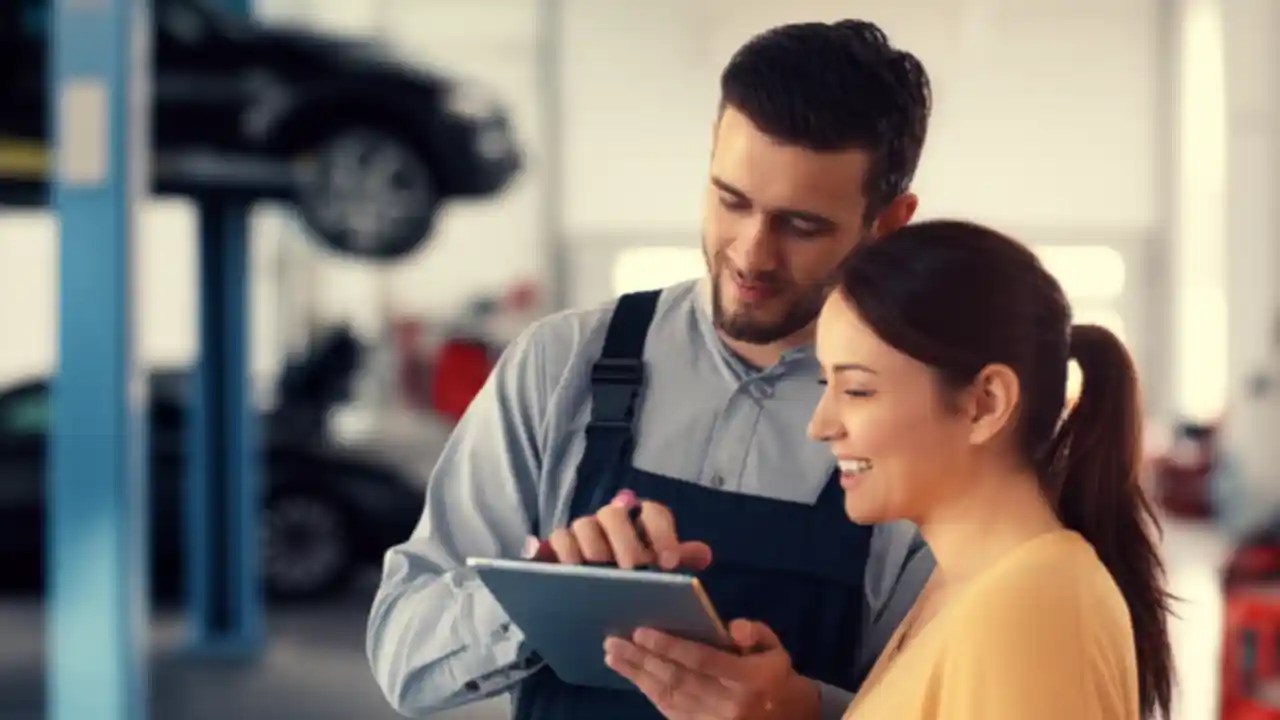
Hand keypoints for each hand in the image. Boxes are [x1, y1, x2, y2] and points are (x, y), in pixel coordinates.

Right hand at [529, 489, 712, 570]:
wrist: (598, 592)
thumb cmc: (634, 577)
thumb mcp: (658, 571)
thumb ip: (679, 560)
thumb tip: (704, 555)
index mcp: (640, 523)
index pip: (653, 513)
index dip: (662, 534)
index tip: (668, 564)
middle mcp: (610, 521)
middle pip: (614, 514)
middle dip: (624, 540)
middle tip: (632, 569)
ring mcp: (582, 530)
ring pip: (583, 524)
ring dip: (592, 546)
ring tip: (599, 571)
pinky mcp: (558, 545)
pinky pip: (557, 539)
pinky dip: (562, 553)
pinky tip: (569, 572)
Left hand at [603, 619, 820, 719]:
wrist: (788, 719)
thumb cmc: (774, 676)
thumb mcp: (774, 648)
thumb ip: (755, 633)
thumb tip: (732, 628)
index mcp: (747, 679)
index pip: (701, 660)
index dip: (669, 646)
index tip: (641, 631)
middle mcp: (728, 704)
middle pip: (677, 679)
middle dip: (642, 659)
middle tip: (614, 641)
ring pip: (668, 696)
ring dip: (638, 676)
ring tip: (614, 657)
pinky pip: (671, 711)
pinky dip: (649, 693)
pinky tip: (633, 677)